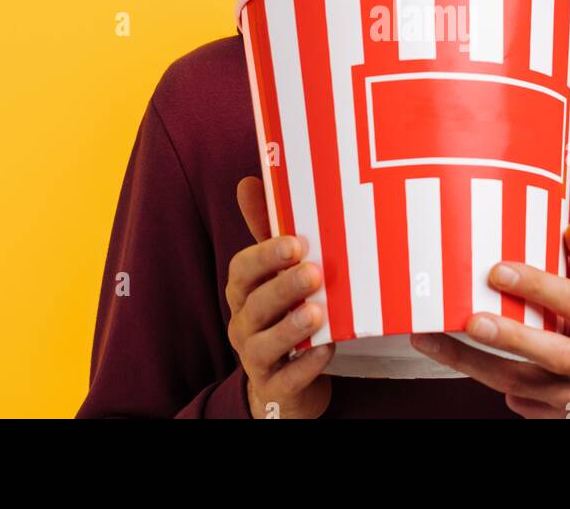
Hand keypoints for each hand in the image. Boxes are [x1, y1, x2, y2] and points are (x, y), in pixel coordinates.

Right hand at [226, 176, 333, 418]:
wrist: (287, 381)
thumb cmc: (283, 315)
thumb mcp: (276, 274)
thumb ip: (267, 233)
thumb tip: (248, 181)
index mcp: (245, 293)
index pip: (242, 271)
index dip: (265, 256)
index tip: (295, 243)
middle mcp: (244, 323)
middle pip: (255, 305)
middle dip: (282, 287)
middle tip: (313, 273)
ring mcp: (256, 358)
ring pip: (265, 344)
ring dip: (291, 327)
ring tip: (318, 312)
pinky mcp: (275, 387)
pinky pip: (286, 379)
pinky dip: (306, 366)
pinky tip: (327, 350)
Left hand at [409, 221, 569, 417]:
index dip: (539, 288)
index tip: (498, 271)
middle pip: (556, 353)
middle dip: (512, 337)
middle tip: (471, 320)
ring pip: (522, 381)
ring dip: (475, 362)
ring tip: (436, 339)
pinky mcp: (553, 415)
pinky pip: (512, 398)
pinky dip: (477, 375)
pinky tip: (446, 354)